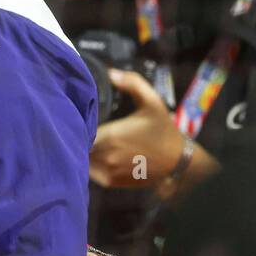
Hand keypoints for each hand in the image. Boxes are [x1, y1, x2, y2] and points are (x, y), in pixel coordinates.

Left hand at [89, 69, 185, 188]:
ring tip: (88, 143)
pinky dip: (91, 165)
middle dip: (79, 137)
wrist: (178, 160)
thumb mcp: (152, 102)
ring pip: (84, 160)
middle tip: (82, 130)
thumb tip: (111, 72)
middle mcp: (106, 155)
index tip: (79, 119)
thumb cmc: (163, 130)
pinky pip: (92, 173)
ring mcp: (108, 171)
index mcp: (110, 135)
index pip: (80, 130)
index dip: (77, 124)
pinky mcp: (111, 182)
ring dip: (84, 152)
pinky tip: (98, 156)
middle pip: (79, 145)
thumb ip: (132, 83)